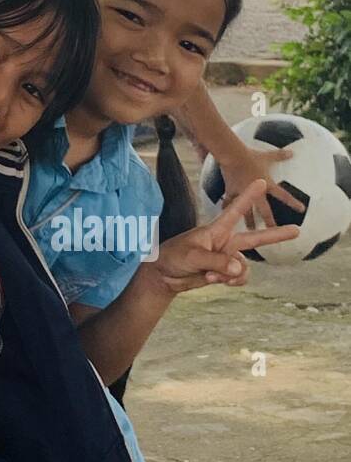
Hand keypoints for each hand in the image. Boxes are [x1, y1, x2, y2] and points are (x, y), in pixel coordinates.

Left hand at [152, 180, 296, 293]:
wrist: (164, 275)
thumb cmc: (173, 257)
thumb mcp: (192, 256)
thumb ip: (216, 261)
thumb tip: (240, 267)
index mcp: (216, 230)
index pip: (235, 210)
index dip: (248, 196)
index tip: (261, 180)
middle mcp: (225, 242)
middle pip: (255, 238)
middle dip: (276, 235)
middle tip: (297, 230)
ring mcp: (226, 257)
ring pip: (244, 267)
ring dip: (232, 274)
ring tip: (210, 275)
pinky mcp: (225, 272)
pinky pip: (239, 277)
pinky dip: (231, 281)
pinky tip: (214, 280)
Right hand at [219, 142, 305, 229]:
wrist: (233, 156)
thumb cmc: (250, 157)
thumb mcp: (267, 156)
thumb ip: (280, 155)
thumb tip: (292, 152)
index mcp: (267, 185)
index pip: (284, 195)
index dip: (293, 202)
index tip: (301, 210)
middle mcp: (257, 193)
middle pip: (265, 211)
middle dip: (269, 222)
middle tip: (273, 231)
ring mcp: (244, 194)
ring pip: (247, 212)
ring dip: (249, 222)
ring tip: (250, 230)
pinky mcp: (231, 191)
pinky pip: (228, 202)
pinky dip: (225, 207)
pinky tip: (224, 214)